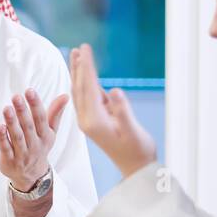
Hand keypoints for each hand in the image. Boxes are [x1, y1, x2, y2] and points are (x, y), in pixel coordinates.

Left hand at [0, 88, 67, 191]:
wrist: (31, 176)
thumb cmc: (39, 147)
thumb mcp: (50, 132)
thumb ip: (55, 113)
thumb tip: (66, 95)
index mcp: (45, 136)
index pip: (41, 119)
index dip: (36, 105)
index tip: (30, 91)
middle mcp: (35, 145)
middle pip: (28, 127)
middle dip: (23, 111)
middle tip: (16, 96)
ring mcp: (22, 154)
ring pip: (17, 137)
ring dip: (12, 122)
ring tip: (7, 108)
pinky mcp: (9, 161)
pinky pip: (6, 148)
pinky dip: (3, 138)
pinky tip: (0, 127)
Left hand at [69, 43, 155, 177]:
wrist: (136, 168)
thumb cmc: (138, 151)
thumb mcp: (133, 131)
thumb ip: (123, 111)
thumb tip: (114, 91)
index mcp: (93, 120)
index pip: (87, 88)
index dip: (85, 67)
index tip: (84, 49)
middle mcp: (87, 119)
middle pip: (80, 88)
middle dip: (78, 67)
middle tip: (79, 47)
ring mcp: (90, 120)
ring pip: (81, 92)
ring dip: (79, 73)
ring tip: (78, 56)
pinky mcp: (95, 121)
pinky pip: (88, 98)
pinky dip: (86, 84)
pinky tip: (86, 75)